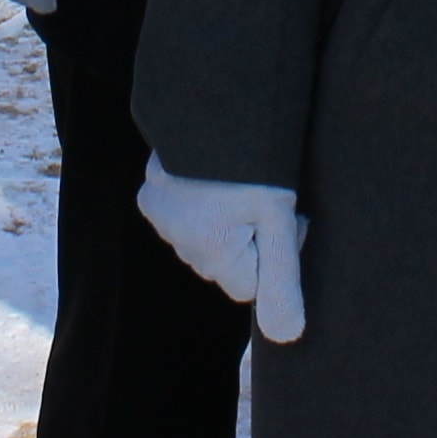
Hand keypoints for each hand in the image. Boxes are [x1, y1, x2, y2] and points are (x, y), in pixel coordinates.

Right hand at [136, 153, 305, 342]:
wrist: (213, 99)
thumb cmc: (254, 161)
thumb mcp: (278, 218)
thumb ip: (281, 281)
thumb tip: (286, 337)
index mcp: (210, 252)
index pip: (250, 286)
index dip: (272, 255)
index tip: (281, 216)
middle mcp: (179, 241)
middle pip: (226, 264)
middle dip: (248, 239)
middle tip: (263, 196)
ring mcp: (160, 218)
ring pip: (205, 241)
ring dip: (224, 221)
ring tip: (238, 181)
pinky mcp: (150, 196)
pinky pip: (184, 218)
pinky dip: (200, 204)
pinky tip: (214, 177)